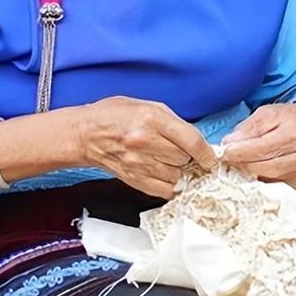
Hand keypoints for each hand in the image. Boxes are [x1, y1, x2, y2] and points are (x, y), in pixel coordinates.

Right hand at [76, 96, 216, 198]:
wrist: (84, 134)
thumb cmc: (114, 115)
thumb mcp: (148, 105)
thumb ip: (173, 121)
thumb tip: (196, 138)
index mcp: (152, 119)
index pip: (191, 141)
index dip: (207, 152)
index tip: (211, 158)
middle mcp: (145, 142)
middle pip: (185, 159)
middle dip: (189, 157)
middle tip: (183, 152)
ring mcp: (138, 163)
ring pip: (177, 176)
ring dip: (180, 171)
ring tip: (172, 162)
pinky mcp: (133, 179)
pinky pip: (163, 190)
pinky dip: (171, 185)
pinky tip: (166, 175)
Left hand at [221, 103, 295, 188]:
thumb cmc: (291, 118)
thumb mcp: (270, 113)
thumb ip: (249, 128)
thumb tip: (230, 143)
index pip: (264, 147)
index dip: (241, 151)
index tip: (224, 151)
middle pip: (266, 166)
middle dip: (243, 163)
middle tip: (228, 158)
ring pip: (269, 178)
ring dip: (249, 172)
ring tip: (239, 163)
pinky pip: (275, 185)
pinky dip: (260, 179)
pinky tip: (253, 170)